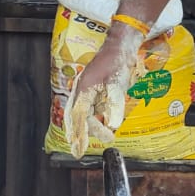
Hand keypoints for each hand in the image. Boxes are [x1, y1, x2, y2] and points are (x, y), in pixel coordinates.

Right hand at [64, 22, 143, 155]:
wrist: (119, 44)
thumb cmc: (117, 61)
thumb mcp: (118, 84)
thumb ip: (115, 104)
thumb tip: (113, 124)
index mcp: (84, 89)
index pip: (80, 117)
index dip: (81, 134)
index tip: (80, 148)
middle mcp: (81, 90)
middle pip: (75, 117)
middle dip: (76, 135)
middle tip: (78, 151)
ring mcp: (85, 89)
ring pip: (80, 113)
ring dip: (83, 128)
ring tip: (86, 142)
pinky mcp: (92, 88)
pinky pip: (87, 108)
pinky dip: (89, 119)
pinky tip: (95, 126)